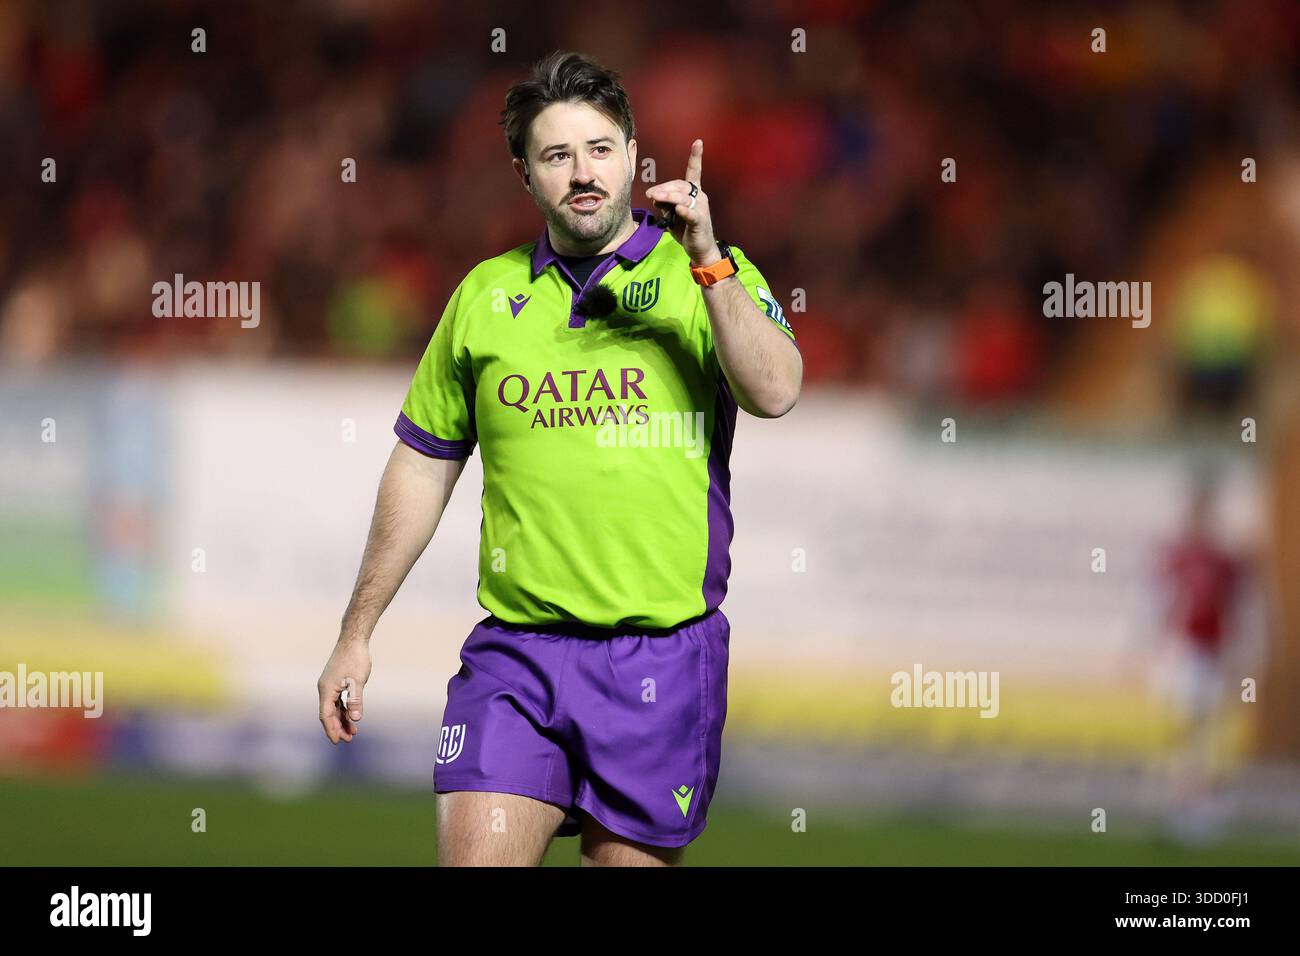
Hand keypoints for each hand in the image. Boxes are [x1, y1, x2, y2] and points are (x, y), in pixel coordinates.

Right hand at [318, 638, 371, 743]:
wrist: (353, 639)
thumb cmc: (355, 658)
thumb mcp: (357, 681)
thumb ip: (355, 700)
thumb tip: (355, 718)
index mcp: (327, 690)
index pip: (325, 715)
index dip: (331, 729)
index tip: (338, 741)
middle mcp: (325, 688)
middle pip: (328, 714)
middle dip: (337, 727)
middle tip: (349, 739)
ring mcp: (330, 685)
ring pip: (334, 708)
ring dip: (342, 720)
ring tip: (353, 731)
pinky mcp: (336, 681)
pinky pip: (337, 701)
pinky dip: (344, 709)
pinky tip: (352, 716)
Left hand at [645, 139, 719, 266]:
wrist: (700, 250)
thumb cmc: (686, 230)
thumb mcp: (672, 214)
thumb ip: (665, 203)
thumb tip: (656, 196)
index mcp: (694, 193)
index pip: (694, 172)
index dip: (696, 157)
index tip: (698, 142)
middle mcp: (699, 196)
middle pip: (680, 185)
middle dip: (664, 188)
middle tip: (649, 194)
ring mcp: (701, 208)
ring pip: (682, 197)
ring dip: (668, 196)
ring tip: (656, 198)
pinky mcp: (700, 221)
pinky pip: (691, 213)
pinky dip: (684, 210)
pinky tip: (678, 209)